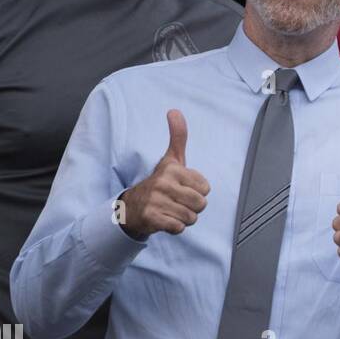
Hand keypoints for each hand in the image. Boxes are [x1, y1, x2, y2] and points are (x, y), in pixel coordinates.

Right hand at [118, 110, 210, 237]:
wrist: (132, 207)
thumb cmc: (160, 182)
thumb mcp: (171, 159)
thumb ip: (178, 136)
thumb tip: (174, 110)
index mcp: (172, 169)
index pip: (206, 188)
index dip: (198, 192)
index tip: (182, 188)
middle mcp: (163, 183)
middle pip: (201, 204)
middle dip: (193, 207)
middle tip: (177, 202)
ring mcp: (156, 201)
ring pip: (191, 218)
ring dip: (184, 218)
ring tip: (170, 210)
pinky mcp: (152, 218)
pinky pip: (179, 228)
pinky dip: (175, 228)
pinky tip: (164, 219)